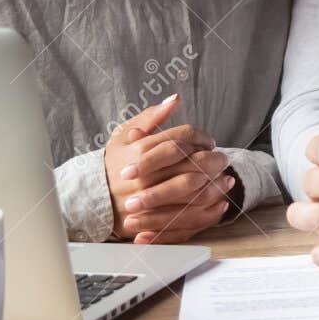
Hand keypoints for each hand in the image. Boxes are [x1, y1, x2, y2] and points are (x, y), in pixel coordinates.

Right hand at [104, 94, 233, 243]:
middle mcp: (145, 175)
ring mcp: (149, 199)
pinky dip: (208, 209)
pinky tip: (219, 202)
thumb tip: (175, 99)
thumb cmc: (113, 162)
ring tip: (225, 179)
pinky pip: (188, 216)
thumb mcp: (124, 134)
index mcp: (140, 151)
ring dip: (215, 183)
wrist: (93, 198)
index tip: (209, 141)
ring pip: (193, 190)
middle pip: (191, 163)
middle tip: (223, 159)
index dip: (200, 138)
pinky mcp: (151, 219)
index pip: (180, 139)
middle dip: (213, 160)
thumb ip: (150, 117)